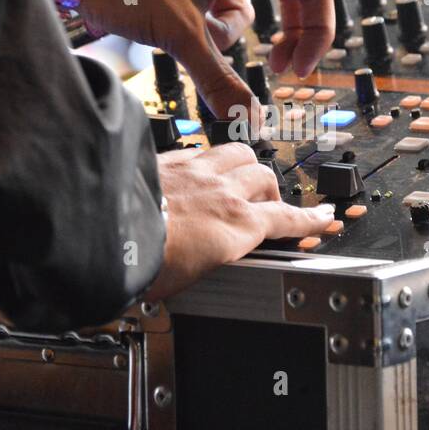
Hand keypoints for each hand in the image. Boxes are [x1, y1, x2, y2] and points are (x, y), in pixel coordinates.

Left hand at [19, 0, 334, 119]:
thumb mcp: (177, 34)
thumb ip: (218, 79)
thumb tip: (247, 120)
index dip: (317, 29)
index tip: (297, 68)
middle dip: (283, 35)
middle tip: (276, 70)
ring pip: (241, 8)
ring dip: (222, 35)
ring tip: (183, 37)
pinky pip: (213, 5)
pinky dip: (200, 27)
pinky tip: (168, 29)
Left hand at [143, 143, 334, 300]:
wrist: (106, 230)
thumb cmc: (142, 262)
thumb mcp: (188, 279)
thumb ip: (207, 262)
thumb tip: (202, 266)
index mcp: (237, 226)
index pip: (287, 219)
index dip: (309, 219)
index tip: (323, 216)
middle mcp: (224, 192)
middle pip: (265, 178)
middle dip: (270, 191)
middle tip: (265, 204)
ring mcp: (198, 169)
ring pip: (240, 152)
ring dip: (245, 164)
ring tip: (238, 177)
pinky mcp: (171, 158)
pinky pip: (202, 150)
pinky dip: (208, 159)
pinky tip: (197, 171)